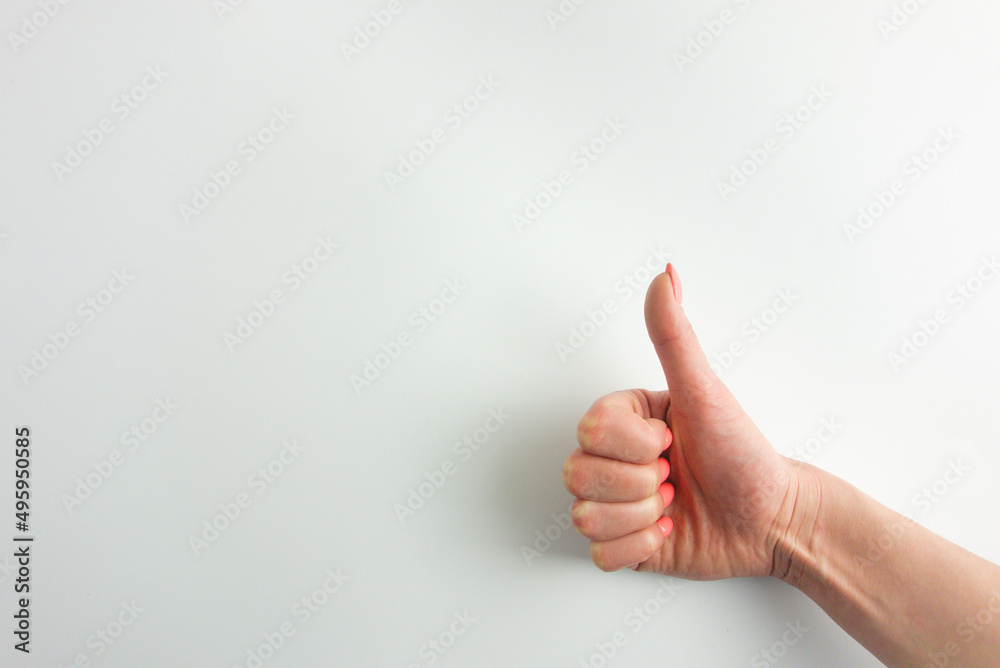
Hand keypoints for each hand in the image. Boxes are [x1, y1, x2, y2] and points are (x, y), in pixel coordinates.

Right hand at [562, 264, 806, 578]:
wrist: (771, 520)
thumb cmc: (744, 455)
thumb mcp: (704, 392)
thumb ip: (674, 336)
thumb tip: (664, 276)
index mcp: (625, 420)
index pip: (589, 431)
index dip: (635, 444)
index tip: (672, 441)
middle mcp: (614, 458)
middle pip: (578, 473)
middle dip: (638, 482)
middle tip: (674, 476)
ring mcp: (615, 502)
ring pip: (585, 515)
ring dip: (640, 516)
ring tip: (673, 505)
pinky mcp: (623, 544)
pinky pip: (598, 553)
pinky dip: (638, 548)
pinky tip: (667, 532)